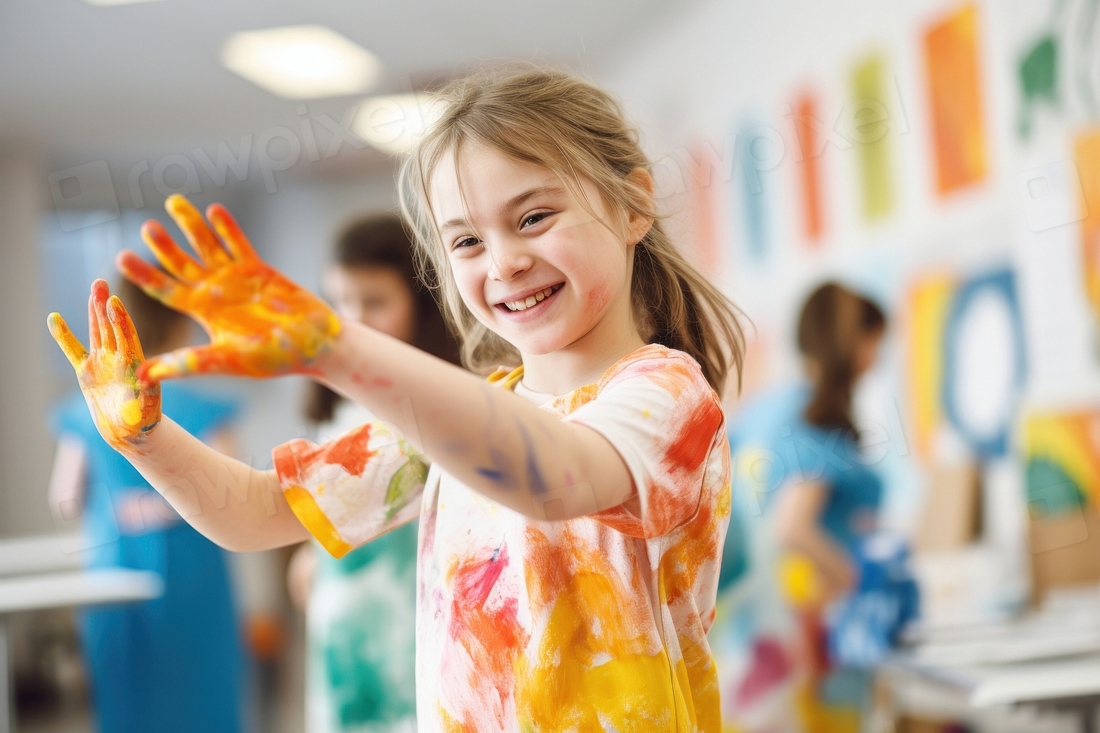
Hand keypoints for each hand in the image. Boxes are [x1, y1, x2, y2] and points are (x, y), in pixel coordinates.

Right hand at [47, 280, 160, 451]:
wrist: (130, 431)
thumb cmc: (143, 419)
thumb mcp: (146, 404)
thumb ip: (146, 389)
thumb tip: (147, 377)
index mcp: (136, 363)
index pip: (127, 336)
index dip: (120, 320)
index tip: (115, 302)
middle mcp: (120, 358)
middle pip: (111, 326)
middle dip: (105, 306)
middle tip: (100, 283)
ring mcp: (103, 361)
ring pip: (97, 331)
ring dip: (94, 311)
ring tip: (94, 288)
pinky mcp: (88, 371)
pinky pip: (73, 350)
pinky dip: (63, 336)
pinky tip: (54, 318)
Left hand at [117, 194, 340, 381]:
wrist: (314, 345)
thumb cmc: (273, 359)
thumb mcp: (225, 361)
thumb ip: (187, 363)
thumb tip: (143, 375)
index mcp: (205, 313)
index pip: (166, 290)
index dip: (144, 274)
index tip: (121, 257)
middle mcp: (217, 293)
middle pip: (182, 264)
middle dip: (163, 246)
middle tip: (147, 227)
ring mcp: (238, 278)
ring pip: (208, 246)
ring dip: (191, 226)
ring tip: (174, 202)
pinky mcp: (260, 269)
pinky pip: (238, 243)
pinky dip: (227, 227)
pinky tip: (214, 210)